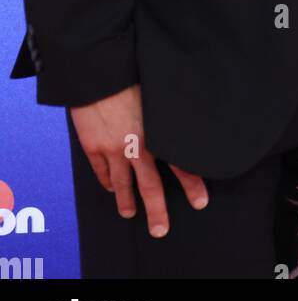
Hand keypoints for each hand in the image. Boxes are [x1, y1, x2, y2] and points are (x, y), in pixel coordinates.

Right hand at [70, 84, 208, 236]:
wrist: (98, 70)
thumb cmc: (132, 74)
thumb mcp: (160, 94)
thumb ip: (171, 112)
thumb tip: (189, 115)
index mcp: (158, 133)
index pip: (181, 164)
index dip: (191, 184)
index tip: (200, 202)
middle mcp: (137, 147)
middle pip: (150, 186)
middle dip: (157, 210)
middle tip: (160, 229)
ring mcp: (113, 149)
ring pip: (122, 184)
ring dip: (126, 202)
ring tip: (129, 213)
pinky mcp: (93, 145)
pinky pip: (101, 172)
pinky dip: (107, 183)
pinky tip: (111, 188)